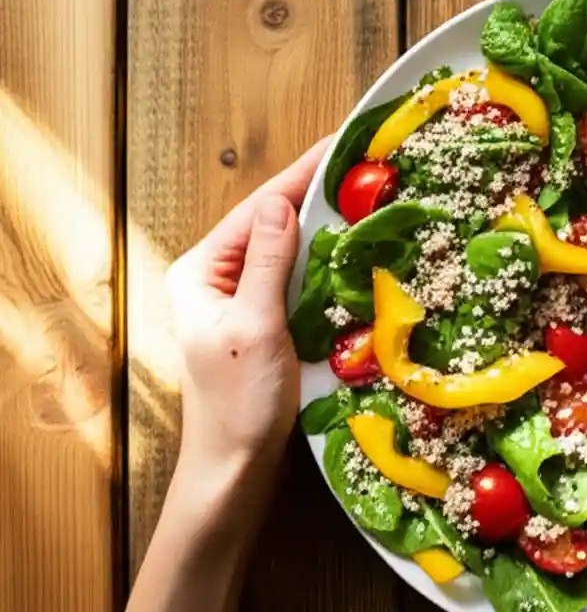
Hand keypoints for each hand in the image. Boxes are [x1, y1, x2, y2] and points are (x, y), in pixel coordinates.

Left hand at [166, 140, 327, 480]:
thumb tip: (279, 203)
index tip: (337, 146)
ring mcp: (240, 302)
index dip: (297, 177)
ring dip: (321, 228)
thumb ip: (266, 263)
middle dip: (313, 195)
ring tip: (362, 198)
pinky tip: (350, 250)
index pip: (255, 211)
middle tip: (361, 167)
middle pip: (270, 224)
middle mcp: (216, 279)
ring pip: (286, 251)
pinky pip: (295, 279)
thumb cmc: (238, 402)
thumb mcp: (255, 326)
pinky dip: (323, 263)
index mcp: (200, 272)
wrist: (236, 465)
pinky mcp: (264, 323)